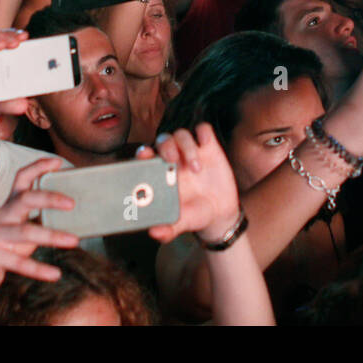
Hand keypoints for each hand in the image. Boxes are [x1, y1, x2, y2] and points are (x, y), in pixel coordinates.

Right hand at [0, 158, 78, 293]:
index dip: (38, 167)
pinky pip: (19, 263)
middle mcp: (0, 216)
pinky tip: (55, 274)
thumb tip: (75, 212)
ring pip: (25, 232)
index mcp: (9, 205)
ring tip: (74, 241)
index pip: (21, 179)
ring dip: (52, 236)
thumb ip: (39, 218)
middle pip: (24, 200)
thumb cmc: (6, 244)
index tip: (58, 162)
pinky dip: (39, 269)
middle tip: (72, 203)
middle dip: (49, 198)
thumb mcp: (20, 226)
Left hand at [135, 124, 241, 243]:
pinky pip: (203, 130)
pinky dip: (203, 133)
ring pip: (181, 134)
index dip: (143, 152)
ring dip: (187, 147)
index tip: (144, 155)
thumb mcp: (181, 223)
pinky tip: (206, 146)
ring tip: (196, 168)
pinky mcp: (209, 148)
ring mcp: (190, 152)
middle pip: (163, 140)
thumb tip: (153, 233)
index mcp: (159, 173)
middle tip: (172, 160)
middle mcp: (173, 159)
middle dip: (166, 146)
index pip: (146, 155)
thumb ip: (168, 229)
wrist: (219, 214)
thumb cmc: (193, 215)